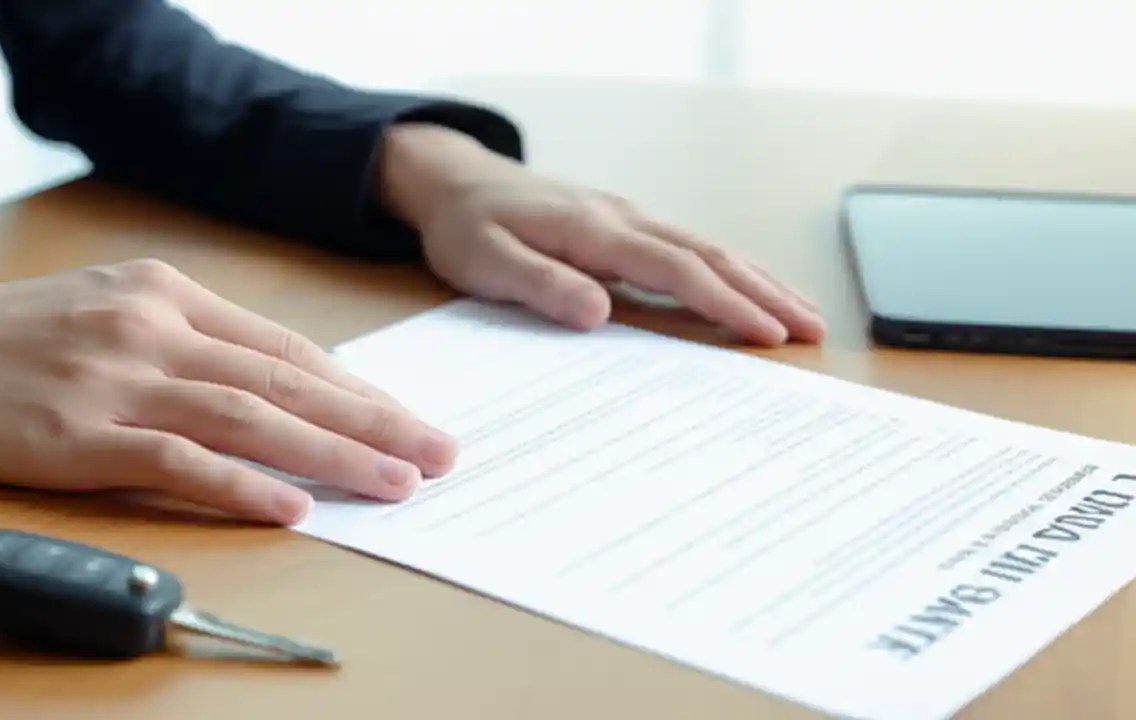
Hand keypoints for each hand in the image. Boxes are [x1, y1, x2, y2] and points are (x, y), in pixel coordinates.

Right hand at [0, 259, 455, 524]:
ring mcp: (119, 381)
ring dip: (334, 452)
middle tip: (439, 452)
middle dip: (375, 420)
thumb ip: (194, 342)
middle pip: (288, 379)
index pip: (287, 348)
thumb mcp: (115, 309)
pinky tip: (294, 505)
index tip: (409, 419)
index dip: (357, 388)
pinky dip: (242, 485)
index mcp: (170, 295)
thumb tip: (279, 388)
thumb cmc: (15, 335)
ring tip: (396, 481)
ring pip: (251, 417)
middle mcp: (156, 330)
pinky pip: (177, 462)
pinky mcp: (79, 435)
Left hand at [381, 124, 825, 344]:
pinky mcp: (624, 227)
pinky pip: (689, 248)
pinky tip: (750, 290)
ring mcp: (628, 219)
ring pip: (708, 247)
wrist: (457, 182)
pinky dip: (730, 271)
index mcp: (594, 230)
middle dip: (766, 292)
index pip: (675, 268)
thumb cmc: (467, 228)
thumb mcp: (485, 261)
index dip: (725, 302)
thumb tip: (599, 313)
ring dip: (758, 280)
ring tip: (804, 315)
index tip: (768, 334)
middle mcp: (622, 219)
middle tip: (815, 331)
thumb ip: (540, 285)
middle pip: (710, 254)